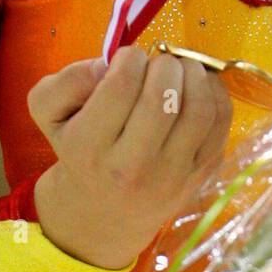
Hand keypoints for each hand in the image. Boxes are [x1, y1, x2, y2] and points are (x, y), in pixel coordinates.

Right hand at [29, 45, 232, 270]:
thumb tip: (105, 65)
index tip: (128, 60)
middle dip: (164, 64)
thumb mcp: (50, 115)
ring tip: (179, 70)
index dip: (130, 58)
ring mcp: (172, 176)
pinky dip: (215, 91)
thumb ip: (65, 82)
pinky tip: (197, 85)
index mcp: (88, 149)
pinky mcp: (202, 174)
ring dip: (194, 73)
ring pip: (199, 108)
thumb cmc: (79, 150)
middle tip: (157, 64)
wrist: (104, 213)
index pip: (121, 86)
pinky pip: (222, 121)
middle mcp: (131, 169)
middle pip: (163, 97)